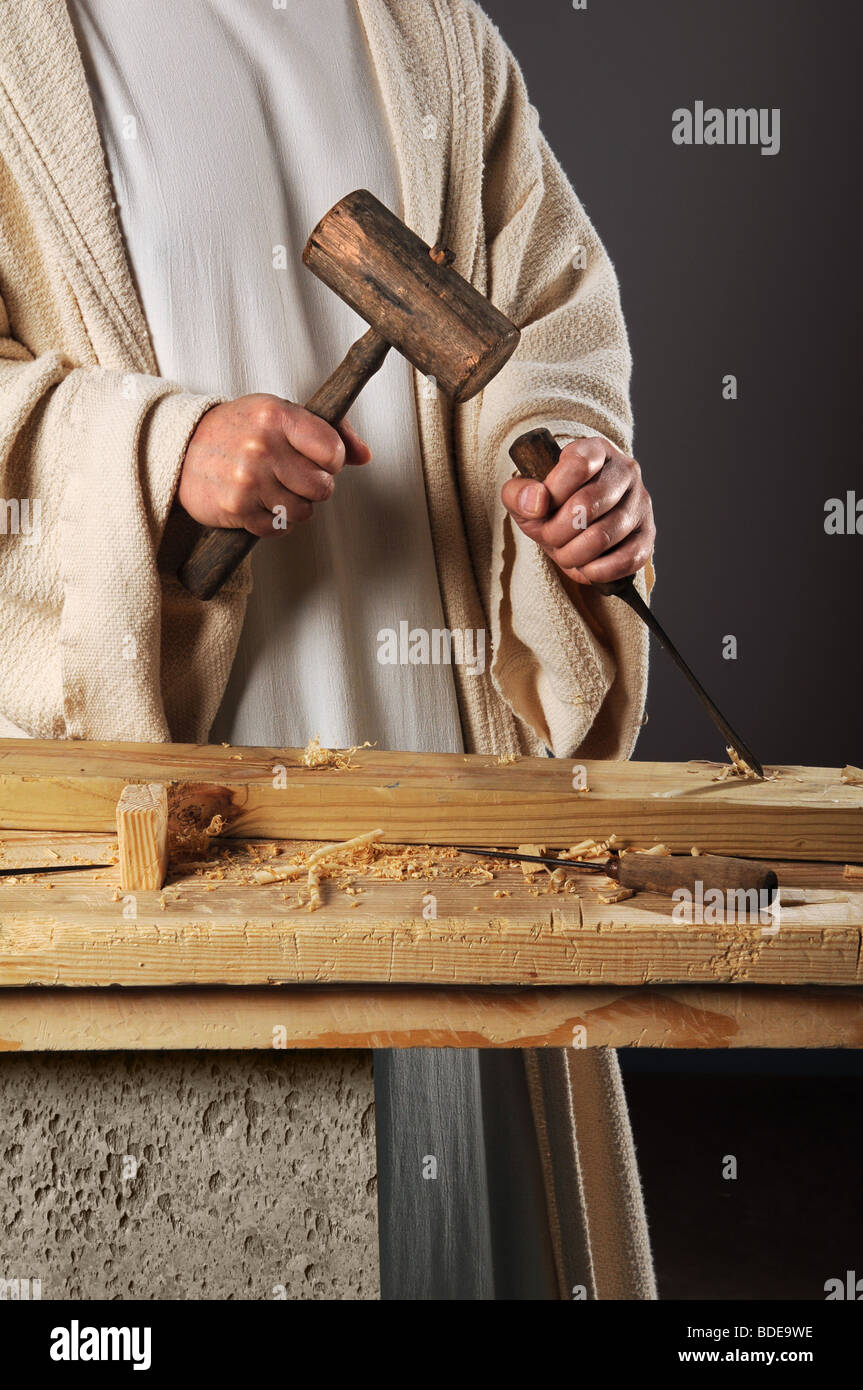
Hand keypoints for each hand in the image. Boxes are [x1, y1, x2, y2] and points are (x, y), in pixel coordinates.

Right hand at [177, 393, 370, 534]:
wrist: (182, 449)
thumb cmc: (239, 430)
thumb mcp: (280, 414)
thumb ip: (330, 430)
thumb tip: (365, 456)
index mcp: (277, 415)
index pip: (333, 451)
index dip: (331, 461)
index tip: (317, 458)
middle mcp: (262, 446)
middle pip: (323, 487)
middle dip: (314, 487)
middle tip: (293, 477)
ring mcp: (248, 478)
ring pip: (304, 512)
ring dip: (294, 506)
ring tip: (274, 489)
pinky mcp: (237, 507)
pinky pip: (279, 528)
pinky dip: (274, 521)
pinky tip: (259, 502)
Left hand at [500, 437, 654, 584]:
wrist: (572, 527)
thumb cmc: (551, 506)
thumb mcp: (525, 495)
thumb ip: (518, 493)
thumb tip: (537, 501)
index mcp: (596, 450)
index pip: (579, 463)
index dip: (554, 491)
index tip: (541, 508)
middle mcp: (625, 471)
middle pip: (587, 504)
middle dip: (557, 531)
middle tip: (548, 537)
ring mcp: (640, 503)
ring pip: (603, 536)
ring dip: (573, 554)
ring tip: (565, 552)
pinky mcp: (648, 535)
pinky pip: (627, 559)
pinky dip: (598, 570)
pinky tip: (586, 566)